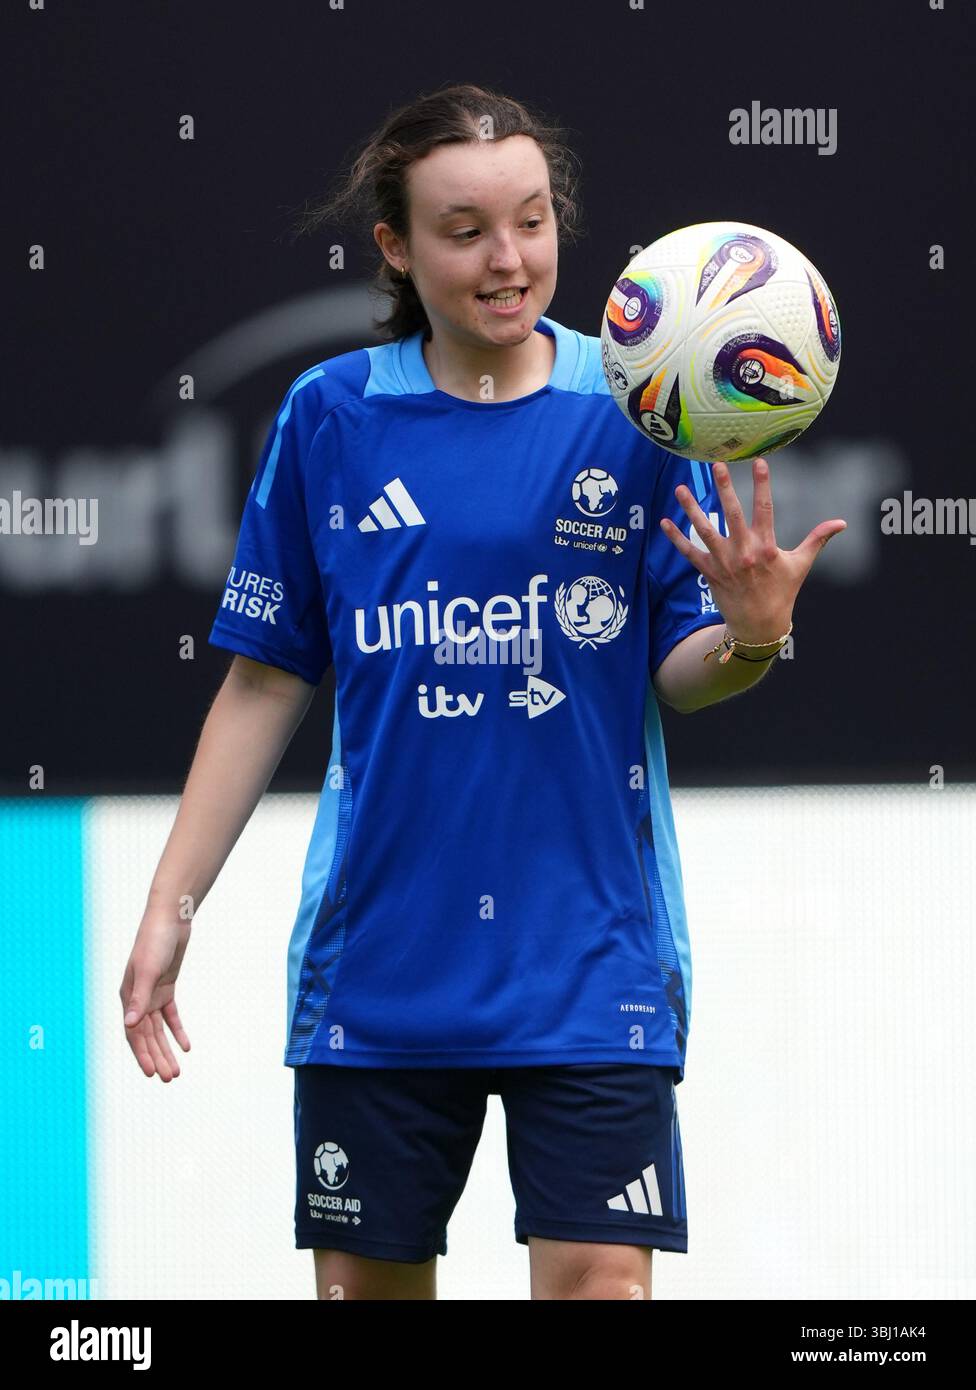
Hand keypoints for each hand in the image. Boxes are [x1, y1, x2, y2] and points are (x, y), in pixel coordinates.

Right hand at [120, 916, 191, 1080]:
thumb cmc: (155, 941)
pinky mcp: (166, 987)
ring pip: (159, 1029)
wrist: (170, 919)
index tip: (151, 1073)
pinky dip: (177, 1030)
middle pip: (147, 1036)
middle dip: (157, 1057)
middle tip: (169, 1078)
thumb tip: (130, 1025)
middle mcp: (137, 999)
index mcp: (128, 997)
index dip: (142, 1054)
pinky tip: (186, 1046)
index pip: (134, 1033)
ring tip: (176, 1070)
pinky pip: (170, 1015)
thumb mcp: (148, 970)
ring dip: (166, 1049)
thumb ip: (139, 999)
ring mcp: (152, 994)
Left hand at [659, 457, 846, 643]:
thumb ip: (818, 539)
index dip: (762, 484)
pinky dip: (676, 538)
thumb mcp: (801, 565)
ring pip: (705, 531)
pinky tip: (664, 522)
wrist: (759, 625)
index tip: (759, 461)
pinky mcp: (710, 573)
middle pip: (732, 514)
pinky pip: (689, 553)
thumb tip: (841, 523)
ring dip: (691, 510)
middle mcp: (744, 552)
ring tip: (680, 489)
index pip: (765, 508)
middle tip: (716, 466)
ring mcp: (724, 563)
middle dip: (724, 489)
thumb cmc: (782, 592)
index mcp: (767, 547)